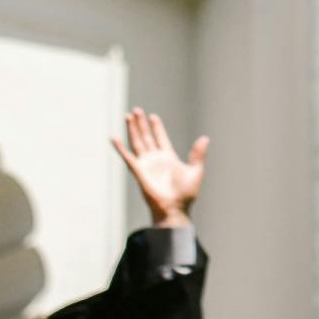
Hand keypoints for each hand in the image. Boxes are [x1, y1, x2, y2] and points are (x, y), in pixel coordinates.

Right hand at [115, 106, 209, 226]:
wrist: (175, 208)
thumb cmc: (186, 194)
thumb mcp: (196, 171)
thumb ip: (198, 154)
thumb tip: (205, 138)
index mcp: (168, 157)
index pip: (161, 138)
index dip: (156, 127)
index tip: (153, 116)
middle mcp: (155, 159)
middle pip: (146, 137)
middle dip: (142, 124)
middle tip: (137, 110)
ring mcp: (146, 164)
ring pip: (137, 142)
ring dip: (132, 129)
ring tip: (128, 116)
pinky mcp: (139, 171)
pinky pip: (127, 157)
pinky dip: (120, 148)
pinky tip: (114, 138)